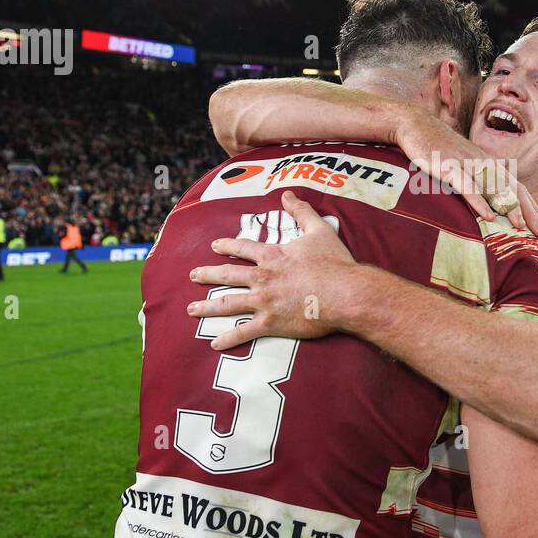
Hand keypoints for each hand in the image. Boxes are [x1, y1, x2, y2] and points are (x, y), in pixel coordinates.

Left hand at [185, 191, 359, 349]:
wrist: (345, 293)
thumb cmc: (334, 263)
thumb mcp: (319, 231)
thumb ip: (302, 212)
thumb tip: (289, 194)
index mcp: (272, 256)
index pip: (243, 248)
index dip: (227, 246)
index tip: (215, 246)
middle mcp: (262, 278)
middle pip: (227, 275)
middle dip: (208, 275)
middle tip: (193, 275)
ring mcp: (264, 301)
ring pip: (228, 303)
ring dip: (208, 307)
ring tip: (192, 309)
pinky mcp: (271, 323)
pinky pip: (244, 331)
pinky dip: (228, 338)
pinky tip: (214, 343)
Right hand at [392, 111, 537, 236]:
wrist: (416, 125)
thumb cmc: (438, 148)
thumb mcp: (463, 163)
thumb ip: (476, 179)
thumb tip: (488, 203)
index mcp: (489, 163)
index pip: (516, 186)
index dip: (530, 206)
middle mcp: (483, 162)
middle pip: (512, 188)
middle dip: (528, 210)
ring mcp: (467, 164)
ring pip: (494, 187)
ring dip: (508, 207)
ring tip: (519, 227)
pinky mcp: (449, 167)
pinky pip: (467, 186)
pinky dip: (479, 202)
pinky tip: (487, 217)